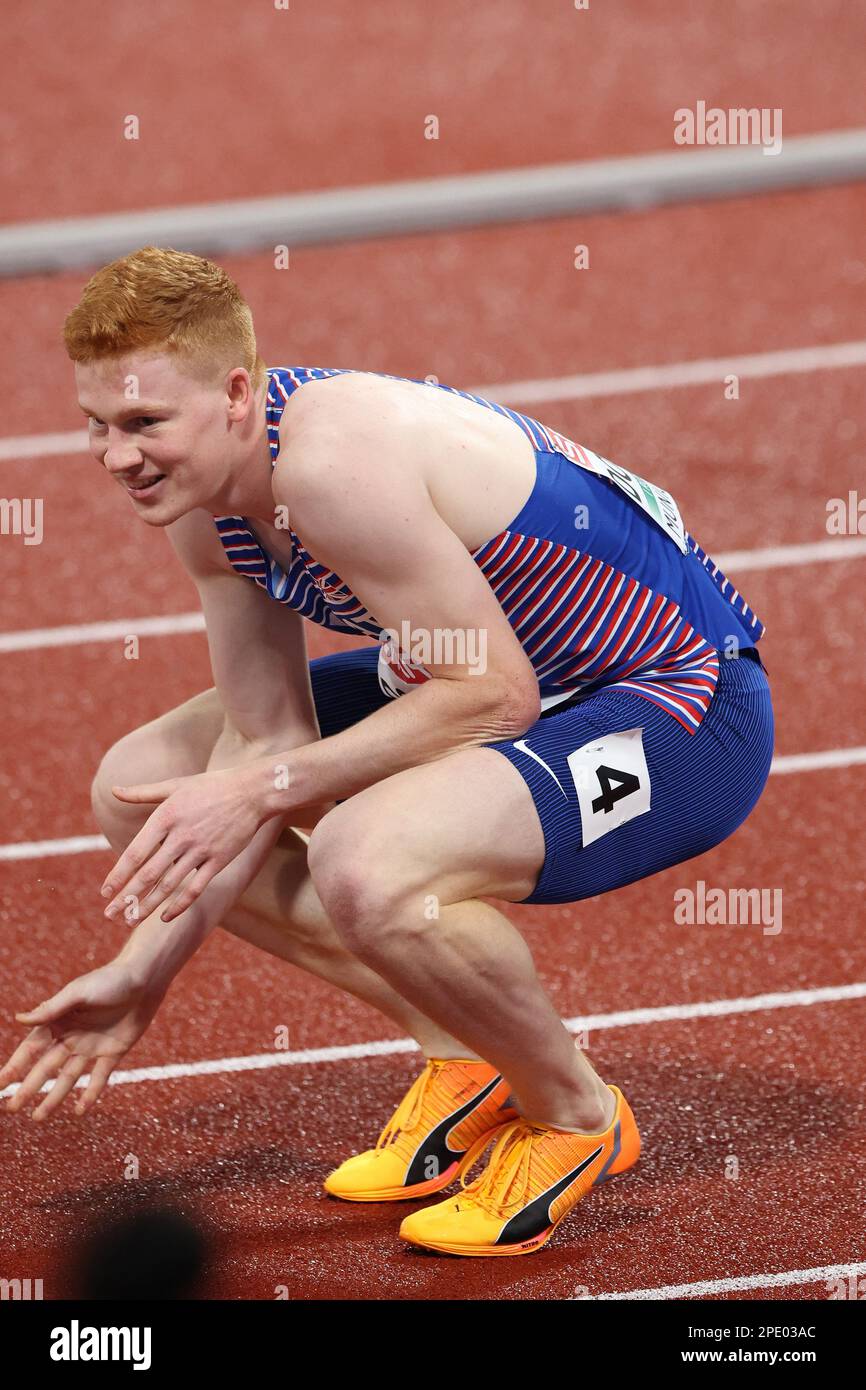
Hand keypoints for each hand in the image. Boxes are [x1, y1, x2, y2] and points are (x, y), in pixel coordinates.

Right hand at [0, 964, 164, 1119]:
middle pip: (46, 1068)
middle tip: (11, 1108)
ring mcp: (92, 1046)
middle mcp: (72, 1037)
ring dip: (54, 1097)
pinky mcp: (113, 1052)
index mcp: (58, 1022)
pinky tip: (79, 1110)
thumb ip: (50, 1009)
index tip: (0, 1085)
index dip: (14, 1067)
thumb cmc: (109, 980)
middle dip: (28, 1088)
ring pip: (68, 1078)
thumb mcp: (77, 993)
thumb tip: (19, 1020)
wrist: (145, 979)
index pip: (30, 1049)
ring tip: (38, 1117)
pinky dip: (90, 1094)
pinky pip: (99, 1078)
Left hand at [101, 763, 269, 923]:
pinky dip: (179, 905)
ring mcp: (201, 850)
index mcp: (165, 817)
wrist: (251, 792)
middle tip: (110, 914)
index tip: (104, 892)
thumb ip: (142, 793)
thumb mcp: (174, 785)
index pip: (134, 853)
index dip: (118, 875)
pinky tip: (165, 917)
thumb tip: (113, 790)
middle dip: (127, 898)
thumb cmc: (210, 786)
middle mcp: (180, 836)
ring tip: (131, 921)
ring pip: (169, 885)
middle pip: (148, 874)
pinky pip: (196, 888)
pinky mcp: (219, 861)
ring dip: (148, 906)